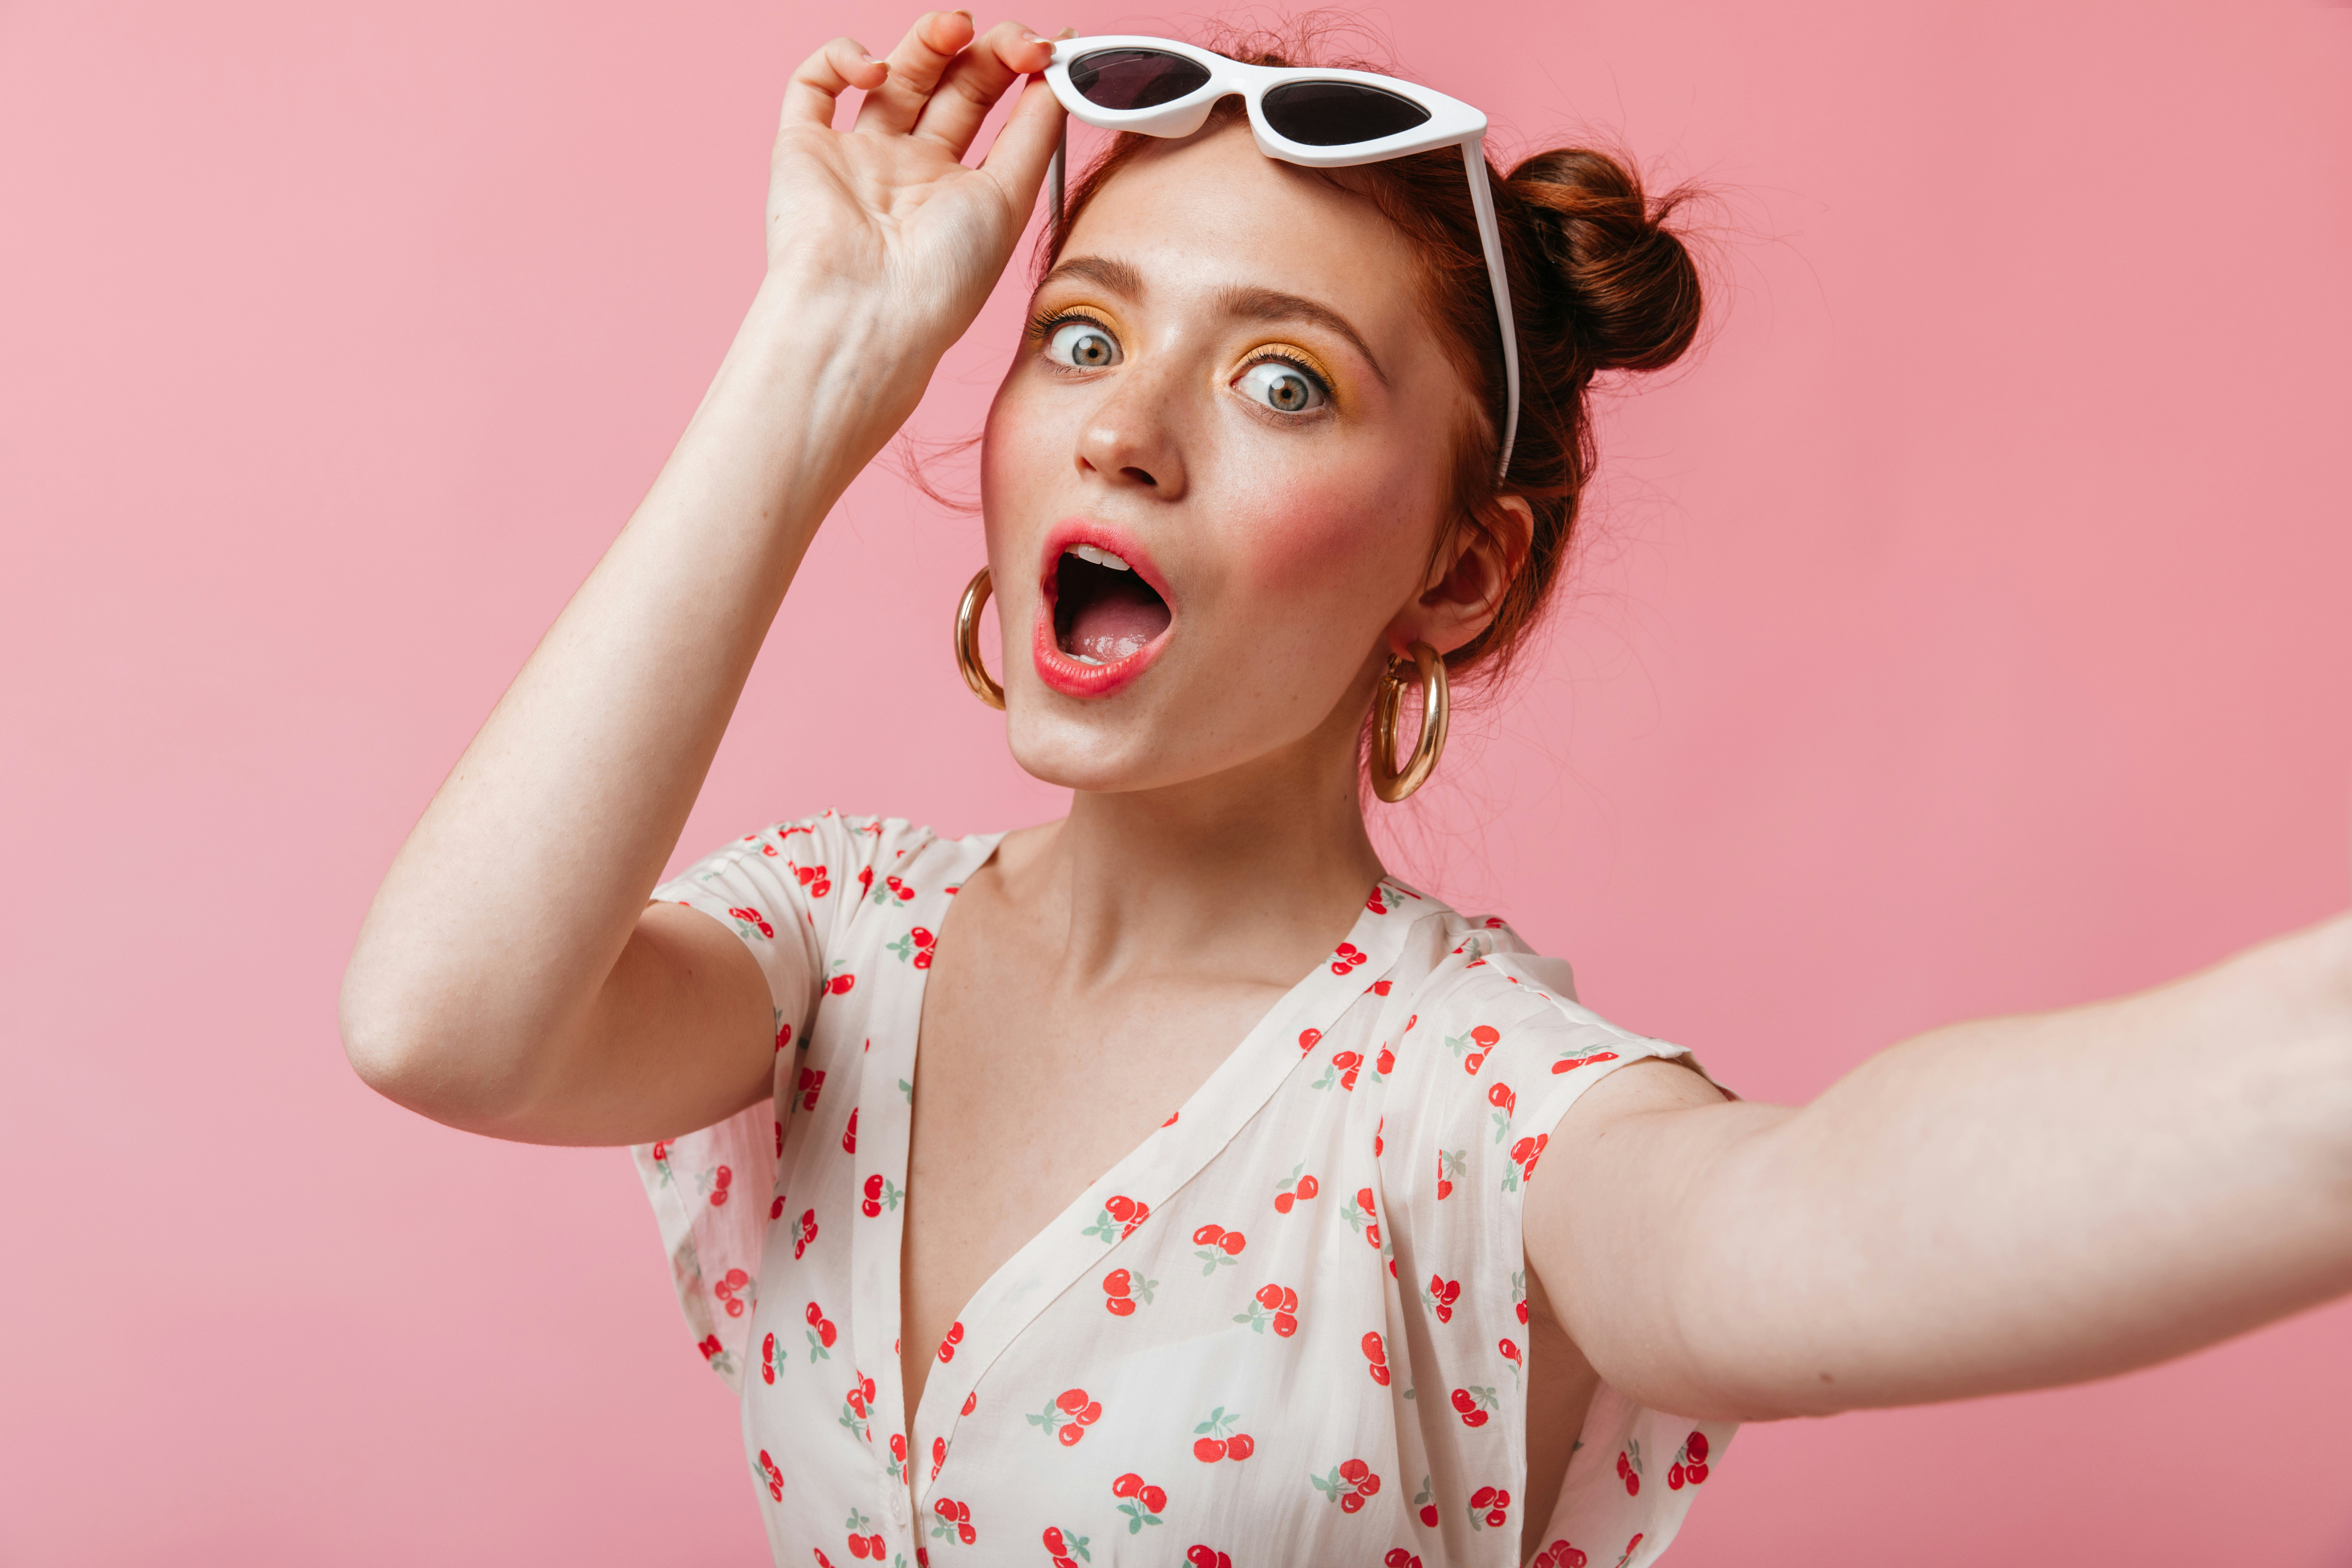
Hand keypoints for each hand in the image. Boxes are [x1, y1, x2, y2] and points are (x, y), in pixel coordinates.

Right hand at [767, 13, 1062, 367]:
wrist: (869, 314)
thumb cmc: (942, 278)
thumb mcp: (1011, 198)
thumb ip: (1036, 132)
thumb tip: (1063, 75)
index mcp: (955, 188)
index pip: (986, 106)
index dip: (1016, 68)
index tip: (1047, 46)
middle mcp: (907, 170)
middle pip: (945, 84)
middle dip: (981, 51)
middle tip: (1009, 38)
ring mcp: (855, 158)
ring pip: (892, 76)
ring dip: (926, 39)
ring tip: (954, 28)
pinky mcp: (803, 150)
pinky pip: (812, 85)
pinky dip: (841, 57)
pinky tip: (875, 69)